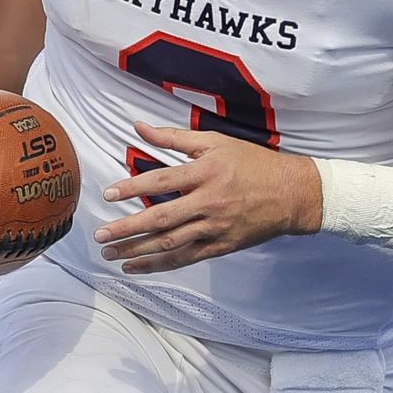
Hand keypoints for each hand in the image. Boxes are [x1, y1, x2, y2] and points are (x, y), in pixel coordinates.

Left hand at [92, 122, 319, 275]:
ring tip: (110, 254)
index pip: (162, 181)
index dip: (133, 187)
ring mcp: (214, 228)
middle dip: (127, 228)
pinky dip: (159, 264)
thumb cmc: (252, 163)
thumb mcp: (215, 142)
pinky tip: (136, 266)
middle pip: (161, 218)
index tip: (109, 194)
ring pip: (170, 243)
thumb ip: (173, 137)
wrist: (292, 194)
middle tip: (100, 236)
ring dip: (137, 250)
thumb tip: (138, 126)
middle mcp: (208, 202)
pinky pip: (185, 258)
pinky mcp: (220, 246)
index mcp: (205, 173)